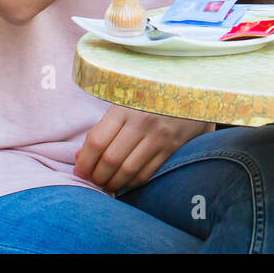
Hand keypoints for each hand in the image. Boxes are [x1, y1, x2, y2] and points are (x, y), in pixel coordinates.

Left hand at [74, 105, 212, 191]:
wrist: (194, 88)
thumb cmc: (153, 94)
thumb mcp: (127, 100)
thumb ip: (104, 126)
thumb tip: (81, 155)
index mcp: (126, 106)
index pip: (97, 141)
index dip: (84, 161)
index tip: (79, 171)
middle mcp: (142, 121)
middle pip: (110, 159)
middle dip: (97, 176)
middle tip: (92, 180)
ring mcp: (159, 136)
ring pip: (128, 170)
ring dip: (113, 183)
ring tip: (107, 184)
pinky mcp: (173, 147)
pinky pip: (147, 173)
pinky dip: (132, 182)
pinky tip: (125, 181)